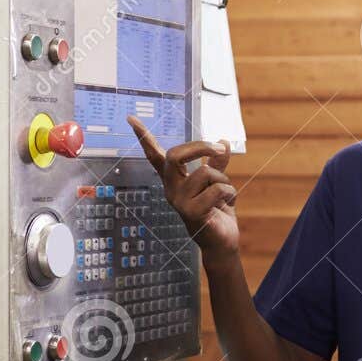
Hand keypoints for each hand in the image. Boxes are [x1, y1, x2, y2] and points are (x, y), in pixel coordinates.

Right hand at [128, 115, 238, 256]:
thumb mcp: (218, 183)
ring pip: (205, 172)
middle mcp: (171, 189)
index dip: (144, 137)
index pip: (155, 156)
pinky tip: (227, 205)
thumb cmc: (217, 213)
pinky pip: (217, 190)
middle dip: (200, 147)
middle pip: (175, 155)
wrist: (222, 242)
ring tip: (225, 195)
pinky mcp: (191, 213)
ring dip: (224, 180)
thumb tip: (222, 141)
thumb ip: (217, 164)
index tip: (131, 118)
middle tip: (219, 148)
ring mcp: (178, 202)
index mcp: (174, 180)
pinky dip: (230, 194)